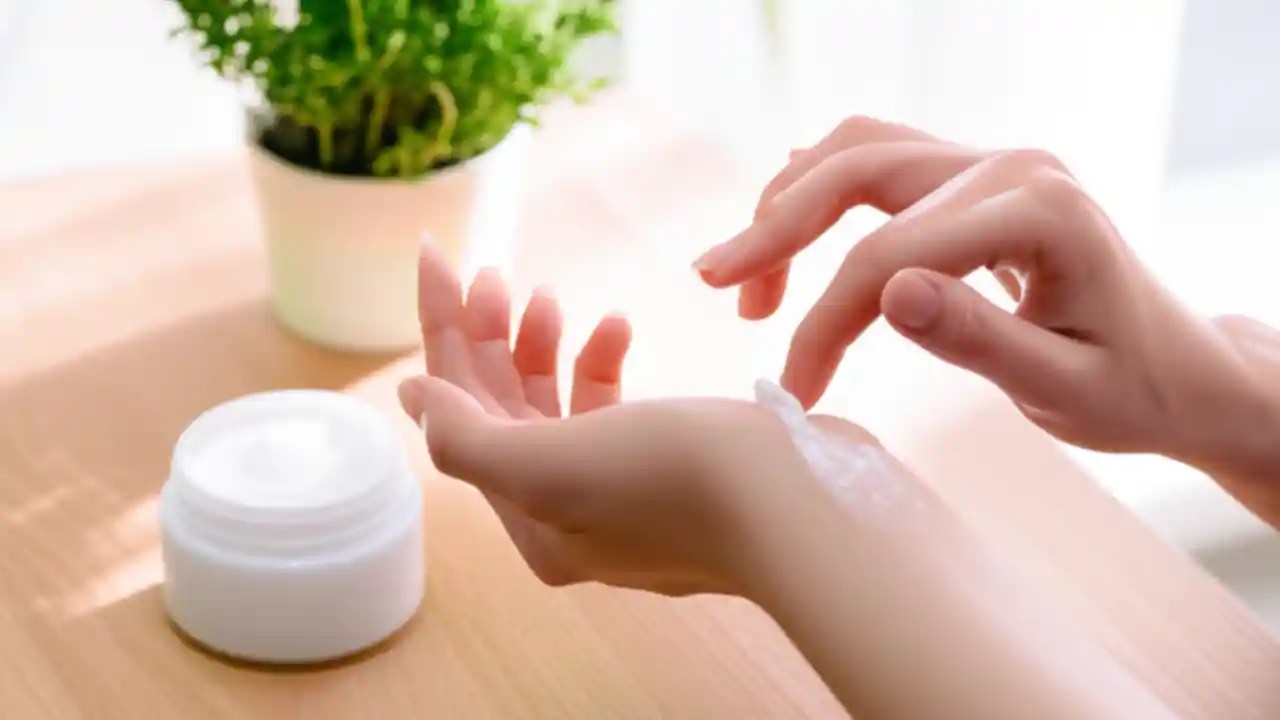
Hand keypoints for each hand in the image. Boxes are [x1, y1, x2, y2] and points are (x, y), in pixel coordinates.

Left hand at [397, 244, 874, 595]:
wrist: (806, 505)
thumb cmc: (677, 481)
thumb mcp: (549, 465)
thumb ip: (465, 436)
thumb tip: (410, 398)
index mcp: (532, 521)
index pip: (459, 413)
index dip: (441, 330)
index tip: (435, 254)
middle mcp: (570, 515)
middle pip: (503, 409)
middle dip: (491, 334)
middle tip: (494, 271)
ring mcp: (624, 492)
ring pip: (557, 405)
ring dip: (546, 345)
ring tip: (554, 295)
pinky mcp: (672, 467)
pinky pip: (612, 408)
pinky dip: (605, 363)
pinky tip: (619, 325)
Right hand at [694, 117, 1279, 521]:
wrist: (1181, 370)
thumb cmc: (1131, 390)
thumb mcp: (1065, 389)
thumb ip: (980, 339)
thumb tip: (887, 295)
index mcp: (1039, 209)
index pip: (890, 255)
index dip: (823, 323)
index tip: (792, 392)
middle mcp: (1011, 164)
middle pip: (858, 171)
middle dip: (775, 230)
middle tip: (712, 284)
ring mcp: (993, 161)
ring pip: (859, 151)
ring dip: (789, 204)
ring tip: (743, 278)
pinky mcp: (975, 177)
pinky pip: (880, 158)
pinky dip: (819, 187)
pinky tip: (783, 222)